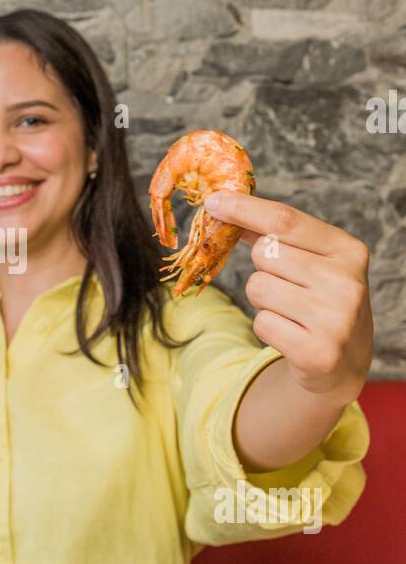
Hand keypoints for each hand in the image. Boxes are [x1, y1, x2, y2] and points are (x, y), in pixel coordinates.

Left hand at [204, 190, 372, 404]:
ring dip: (263, 300)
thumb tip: (225, 206)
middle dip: (262, 268)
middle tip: (288, 287)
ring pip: (257, 287)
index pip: (286, 221)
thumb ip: (277, 236)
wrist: (345, 361)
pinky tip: (292, 334)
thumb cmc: (321, 300)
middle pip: (265, 253)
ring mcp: (334, 319)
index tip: (214, 201)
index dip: (245, 209)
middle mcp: (346, 282)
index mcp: (348, 250)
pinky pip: (261, 323)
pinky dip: (268, 327)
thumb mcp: (313, 261)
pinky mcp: (317, 352)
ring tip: (291, 311)